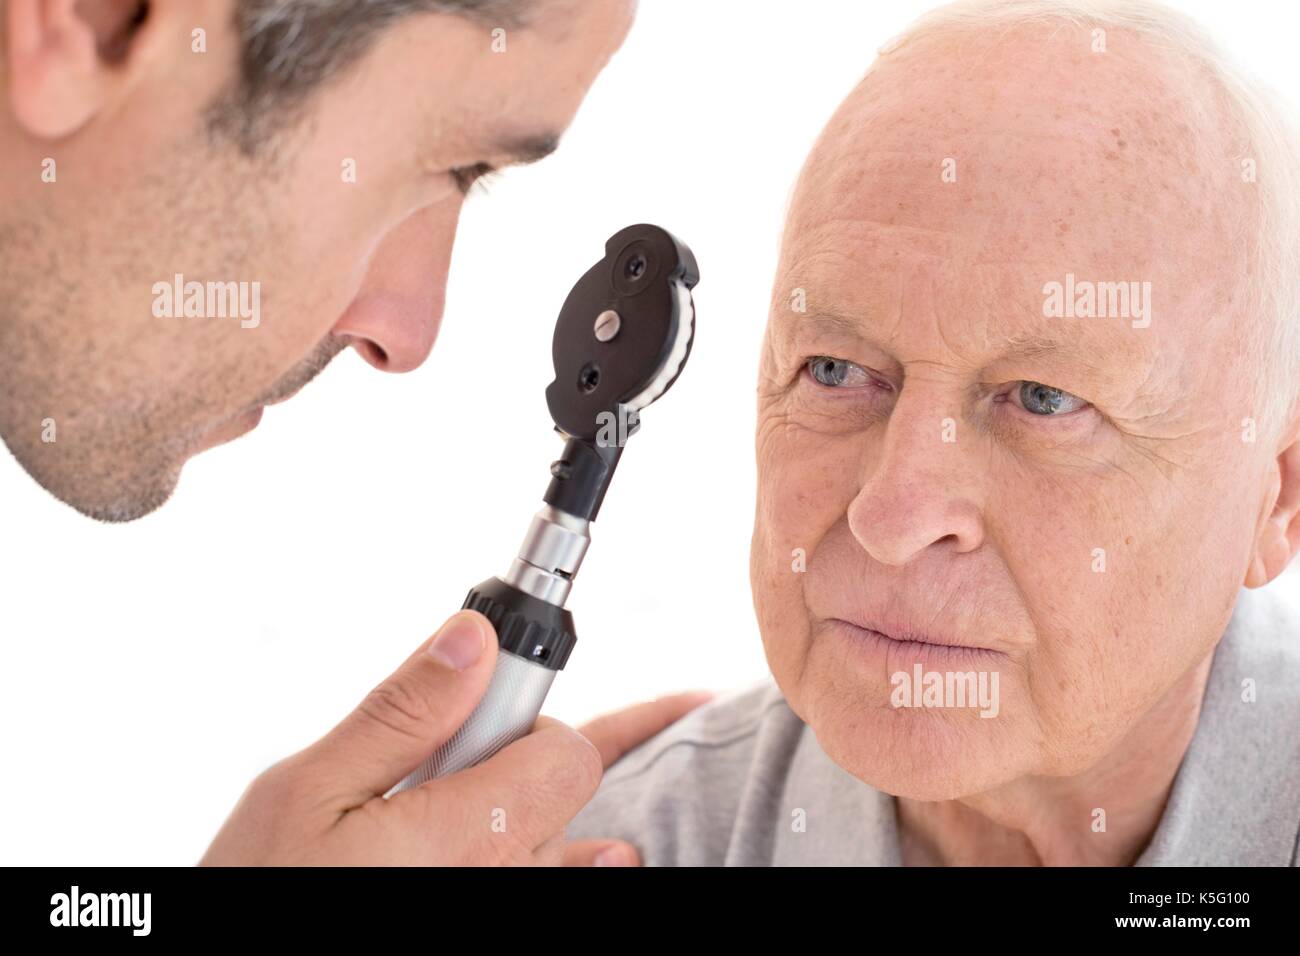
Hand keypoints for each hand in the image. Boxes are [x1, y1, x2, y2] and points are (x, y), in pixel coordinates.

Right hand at [199, 609, 710, 865]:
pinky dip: (556, 858)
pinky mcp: (491, 913)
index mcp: (468, 833)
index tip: (507, 681)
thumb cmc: (263, 884)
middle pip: (570, 793)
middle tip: (486, 738)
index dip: (532, 713)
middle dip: (529, 755)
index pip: (570, 752)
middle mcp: (504, 879)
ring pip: (561, 846)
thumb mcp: (310, 790)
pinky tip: (576, 846)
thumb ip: (402, 713)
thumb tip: (475, 638)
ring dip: (545, 816)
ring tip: (549, 790)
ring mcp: (502, 904)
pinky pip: (546, 878)